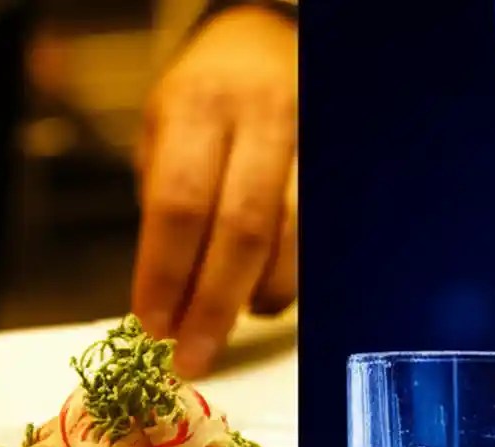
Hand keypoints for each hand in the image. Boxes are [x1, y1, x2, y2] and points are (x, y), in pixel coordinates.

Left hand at [132, 5, 296, 376]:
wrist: (266, 42)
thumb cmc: (204, 98)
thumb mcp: (162, 130)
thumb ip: (164, 202)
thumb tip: (164, 300)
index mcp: (201, 107)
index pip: (180, 205)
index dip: (167, 275)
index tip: (153, 328)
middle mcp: (263, 119)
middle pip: (244, 231)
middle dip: (214, 305)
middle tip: (193, 356)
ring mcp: (313, 143)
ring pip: (293, 242)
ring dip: (257, 298)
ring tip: (227, 321)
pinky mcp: (341, 168)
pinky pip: (319, 242)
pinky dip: (289, 281)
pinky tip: (262, 296)